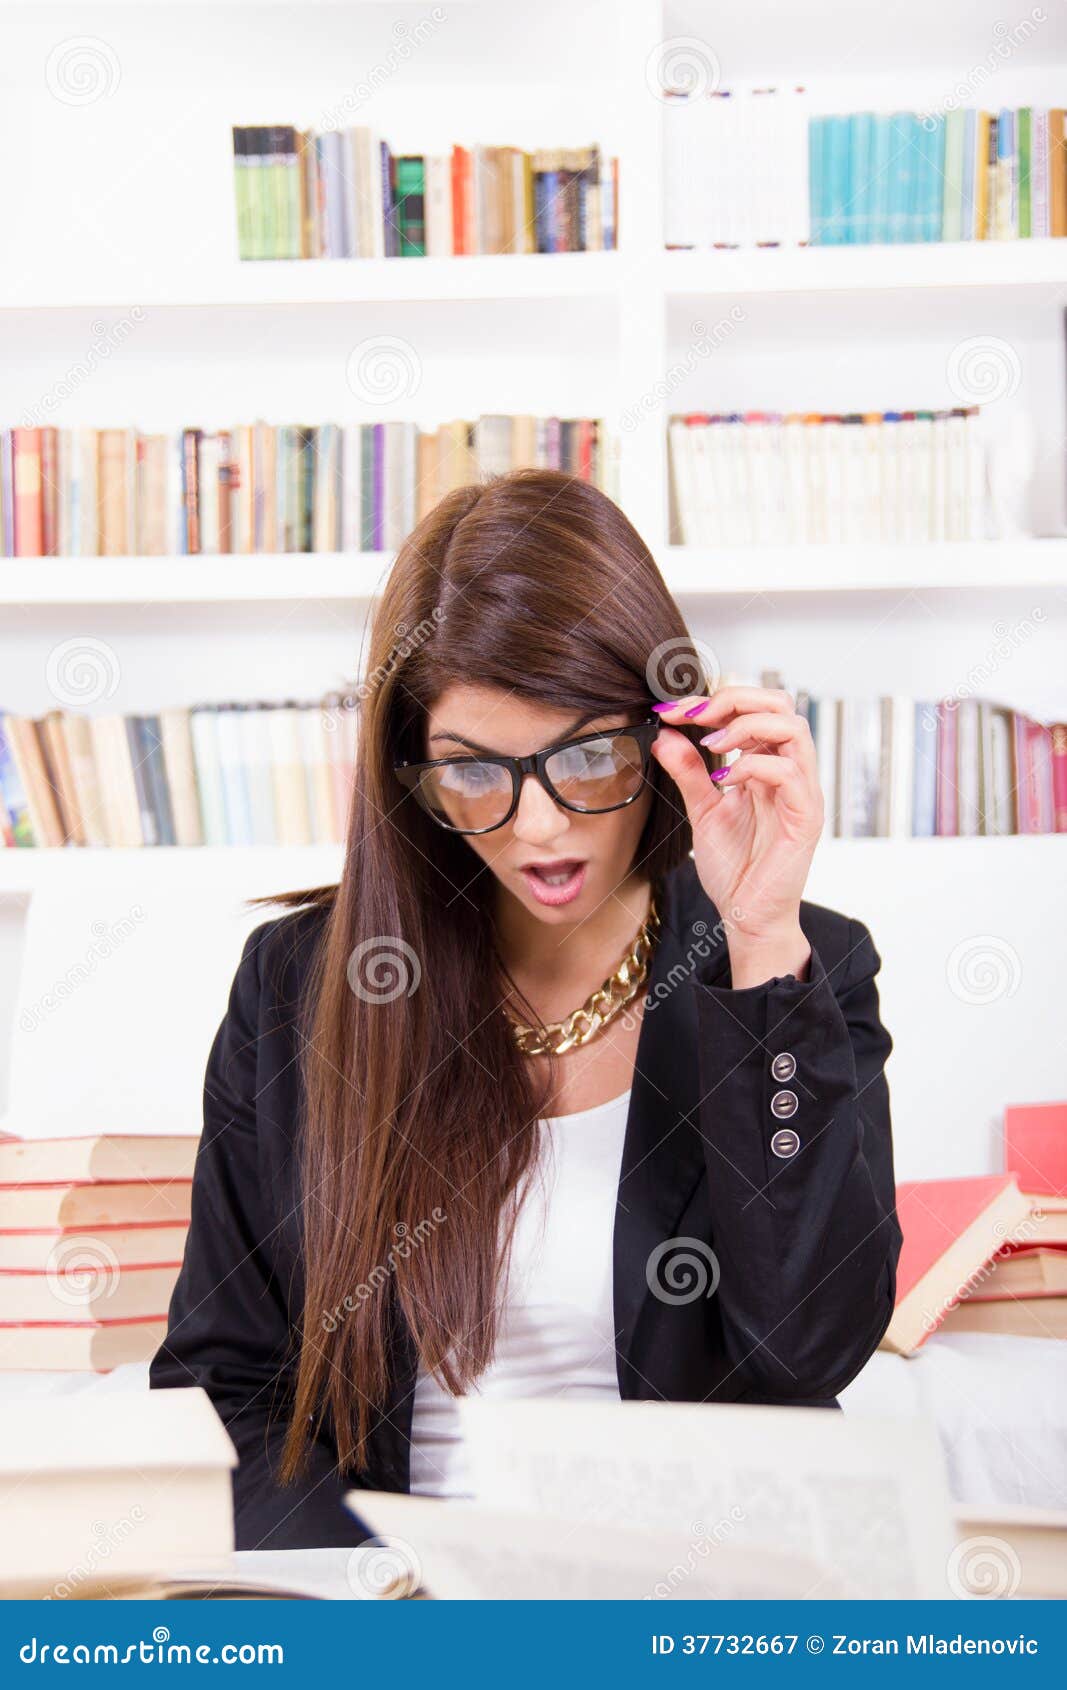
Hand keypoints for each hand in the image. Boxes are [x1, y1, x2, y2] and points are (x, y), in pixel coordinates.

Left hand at [650, 686, 822, 985]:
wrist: (748, 917)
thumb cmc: (735, 868)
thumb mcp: (702, 811)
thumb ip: (688, 772)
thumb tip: (664, 733)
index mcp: (769, 765)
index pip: (756, 708)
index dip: (716, 700)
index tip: (672, 709)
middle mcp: (791, 772)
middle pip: (782, 704)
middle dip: (734, 699)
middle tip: (693, 715)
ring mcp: (802, 794)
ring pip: (793, 729)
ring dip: (745, 726)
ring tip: (711, 745)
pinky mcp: (805, 818)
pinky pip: (789, 774)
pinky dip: (752, 766)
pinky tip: (724, 781)